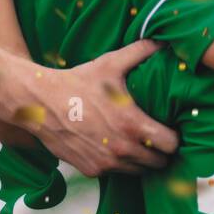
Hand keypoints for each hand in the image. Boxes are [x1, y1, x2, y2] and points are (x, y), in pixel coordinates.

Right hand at [22, 40, 178, 175]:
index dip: (175, 138)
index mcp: (132, 124)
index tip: (171, 129)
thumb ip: (140, 52)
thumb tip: (162, 41)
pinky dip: (120, 164)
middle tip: (158, 138)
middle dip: (161, 151)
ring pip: (138, 171)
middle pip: (158, 163)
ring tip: (140, 143)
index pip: (170, 145)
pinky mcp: (91, 170)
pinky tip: (117, 147)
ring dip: (142, 160)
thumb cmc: (77, 82)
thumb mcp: (111, 64)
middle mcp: (121, 149)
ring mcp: (106, 163)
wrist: (39, 104)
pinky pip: (116, 173)